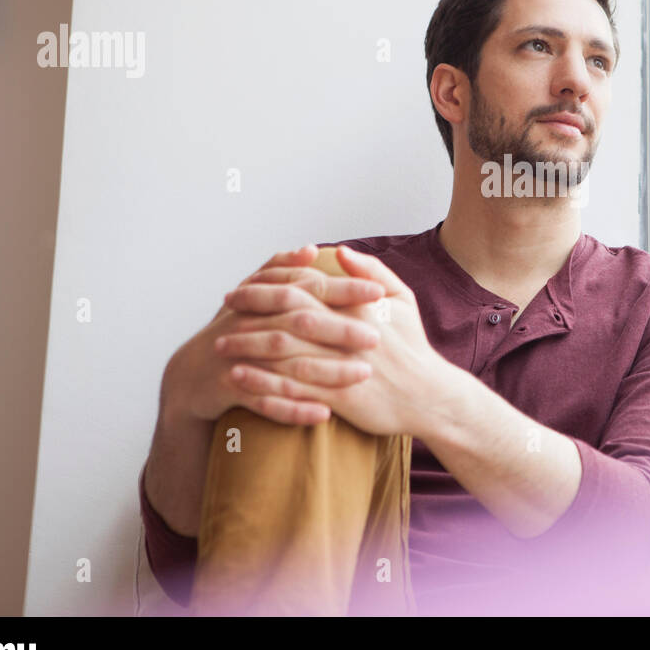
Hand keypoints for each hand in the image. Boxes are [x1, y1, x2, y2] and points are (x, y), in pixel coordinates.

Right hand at [159, 245, 386, 426]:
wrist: (191, 375)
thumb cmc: (233, 330)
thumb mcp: (251, 295)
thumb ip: (282, 269)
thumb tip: (312, 249)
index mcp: (263, 299)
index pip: (309, 287)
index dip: (344, 288)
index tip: (379, 292)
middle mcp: (251, 323)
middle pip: (300, 323)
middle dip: (340, 329)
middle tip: (376, 337)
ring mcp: (239, 356)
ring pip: (287, 364)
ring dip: (326, 371)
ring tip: (361, 375)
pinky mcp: (228, 387)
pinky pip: (264, 401)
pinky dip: (293, 409)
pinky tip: (324, 414)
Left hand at [217, 245, 450, 436]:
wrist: (430, 396)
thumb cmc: (413, 347)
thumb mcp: (402, 300)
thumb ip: (372, 272)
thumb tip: (340, 251)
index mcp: (358, 307)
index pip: (305, 286)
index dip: (270, 283)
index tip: (243, 285)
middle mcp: (346, 334)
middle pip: (288, 315)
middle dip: (251, 310)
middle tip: (224, 308)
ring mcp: (340, 367)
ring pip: (285, 352)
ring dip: (248, 347)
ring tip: (219, 344)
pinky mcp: (338, 398)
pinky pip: (292, 389)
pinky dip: (263, 382)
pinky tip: (239, 377)